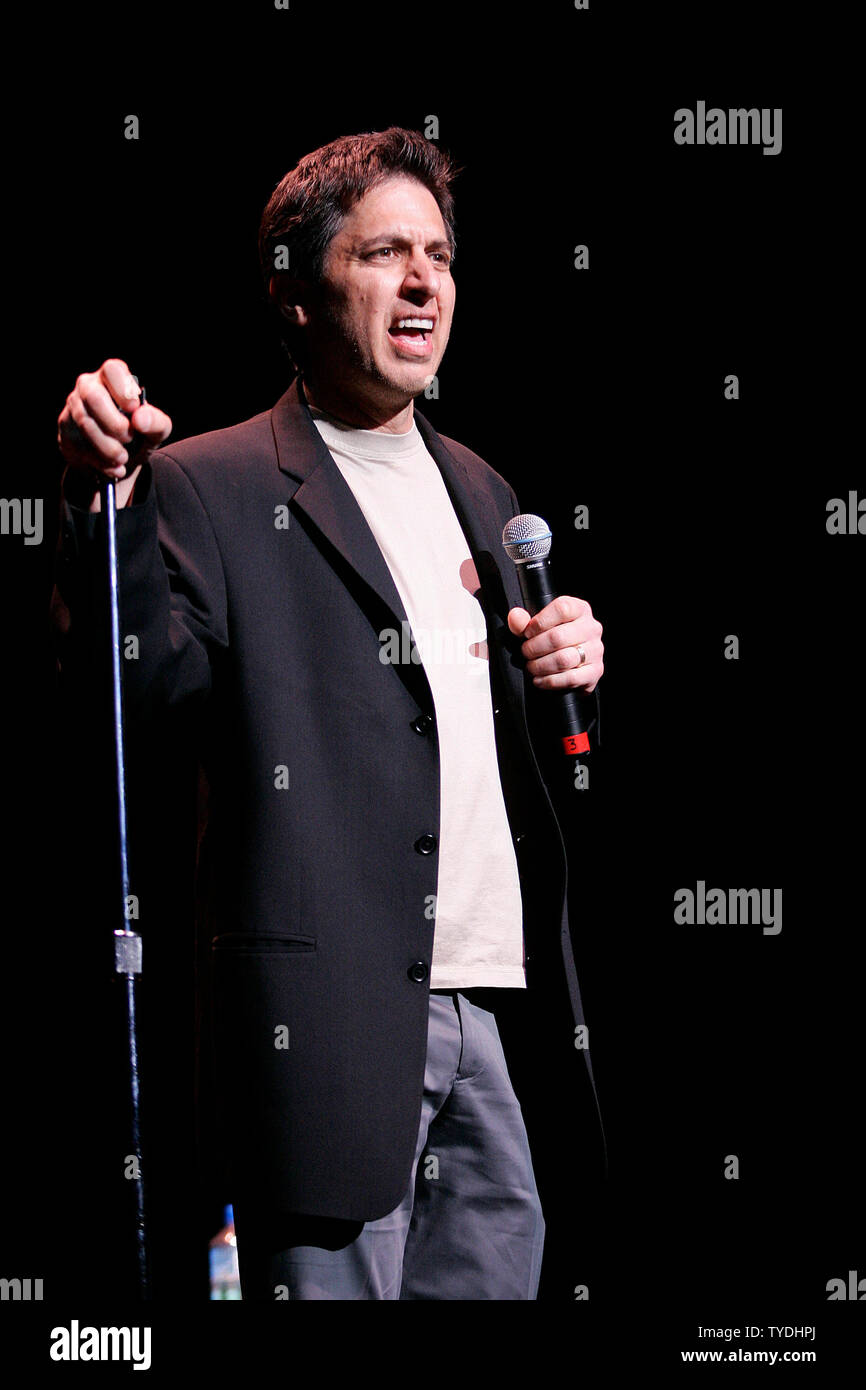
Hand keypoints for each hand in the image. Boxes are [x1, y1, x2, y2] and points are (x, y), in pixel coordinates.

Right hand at [58, 358, 171, 507]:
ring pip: (85, 424)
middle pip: (93, 397)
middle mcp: (88, 385)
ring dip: (108, 448)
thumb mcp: (156, 430)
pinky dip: (99, 461)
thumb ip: (156, 422)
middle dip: (114, 424)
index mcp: (113, 377)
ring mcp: (73, 406)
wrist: (120, 459)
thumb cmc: (140, 434)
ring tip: (123, 458)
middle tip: (129, 438)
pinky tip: (113, 467)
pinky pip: (78, 444)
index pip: (112, 370)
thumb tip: (139, 418)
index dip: (123, 390)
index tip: (134, 409)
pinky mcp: (65, 428)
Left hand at [507, 596, 603, 693]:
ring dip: (540, 666)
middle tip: (525, 653)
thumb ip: (522, 621)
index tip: (527, 633)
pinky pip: (570, 678)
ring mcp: (596, 650)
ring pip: (563, 659)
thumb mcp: (536, 627)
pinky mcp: (595, 671)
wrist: (572, 665)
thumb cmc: (553, 640)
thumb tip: (515, 617)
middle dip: (534, 648)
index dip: (539, 622)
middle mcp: (591, 627)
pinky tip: (540, 679)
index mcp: (579, 609)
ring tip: (531, 667)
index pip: (562, 609)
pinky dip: (550, 681)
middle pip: (558, 637)